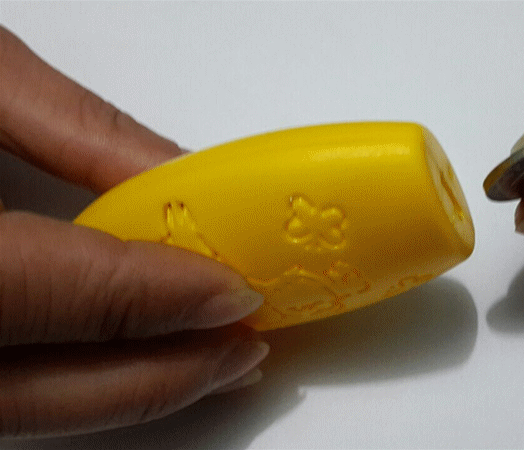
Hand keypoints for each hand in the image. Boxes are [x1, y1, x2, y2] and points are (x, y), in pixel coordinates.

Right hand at [0, 27, 267, 437]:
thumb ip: (71, 129)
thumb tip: (179, 174)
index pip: (27, 293)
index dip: (142, 299)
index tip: (233, 292)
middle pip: (21, 391)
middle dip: (149, 376)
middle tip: (238, 349)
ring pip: (6, 414)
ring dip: (111, 394)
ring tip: (199, 362)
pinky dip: (59, 384)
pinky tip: (116, 358)